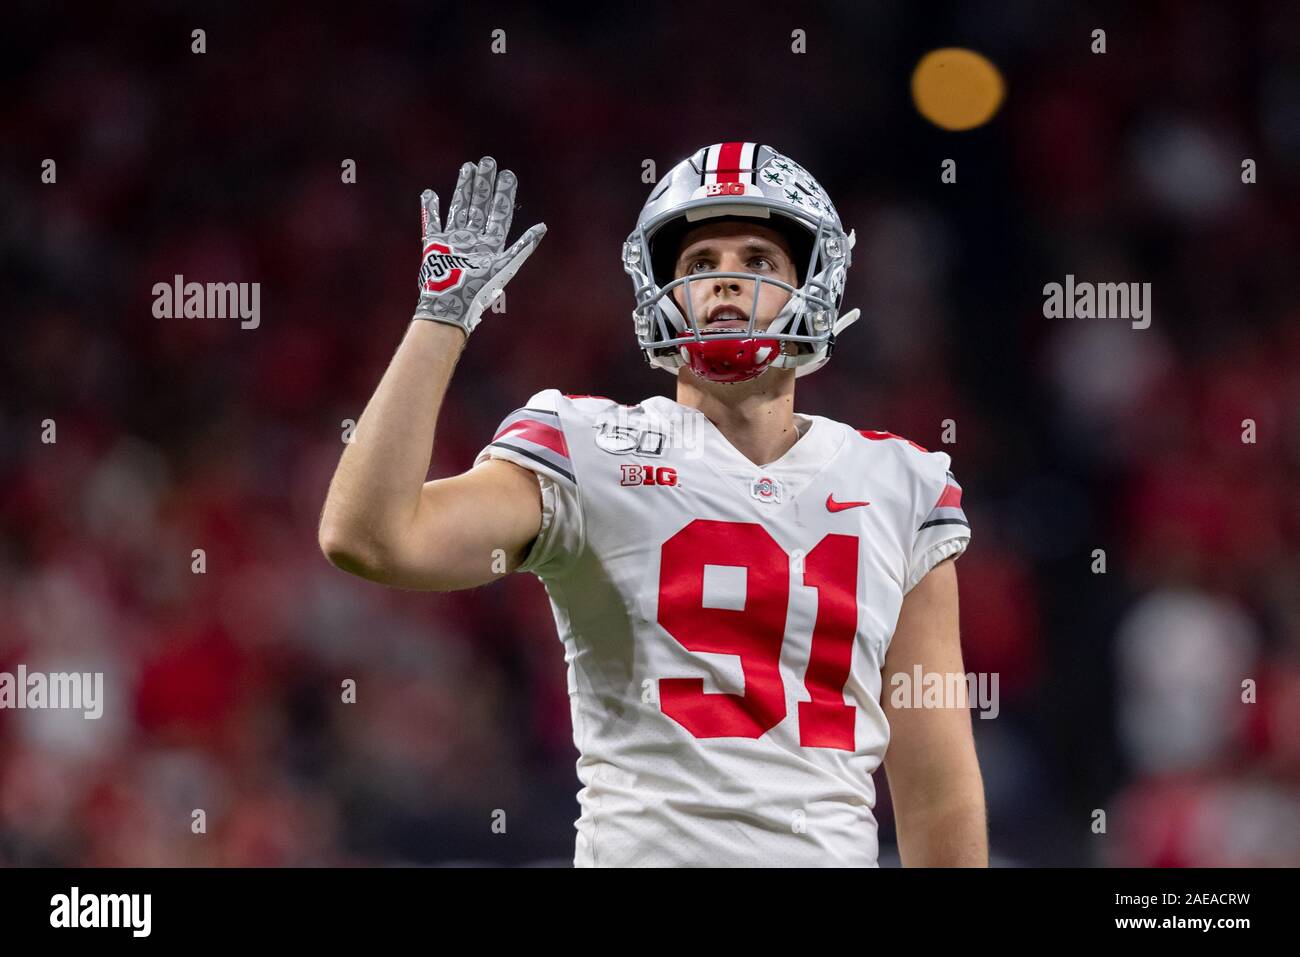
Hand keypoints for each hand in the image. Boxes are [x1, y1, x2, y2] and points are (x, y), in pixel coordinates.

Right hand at [413, 156, 546, 336]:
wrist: (450, 305)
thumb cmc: (478, 291)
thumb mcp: (506, 266)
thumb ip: (524, 246)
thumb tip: (543, 226)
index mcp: (491, 245)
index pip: (500, 213)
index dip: (504, 194)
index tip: (508, 174)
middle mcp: (474, 240)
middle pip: (480, 205)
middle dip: (484, 184)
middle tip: (487, 161)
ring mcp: (454, 241)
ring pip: (460, 207)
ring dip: (463, 188)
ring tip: (468, 168)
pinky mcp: (434, 245)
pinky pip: (432, 221)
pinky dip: (430, 208)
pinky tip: (431, 194)